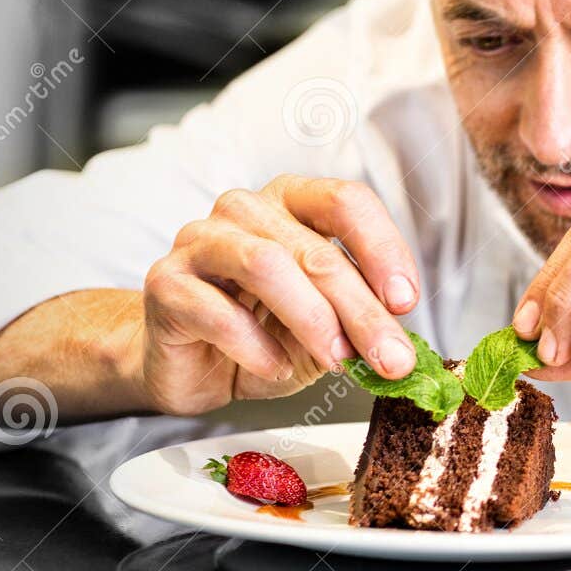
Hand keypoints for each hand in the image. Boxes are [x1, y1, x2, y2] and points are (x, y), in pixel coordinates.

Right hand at [137, 175, 420, 415]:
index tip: (404, 302)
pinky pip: (217, 310)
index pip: (346, 202)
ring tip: (336, 361)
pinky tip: (276, 368)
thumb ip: (361, 321)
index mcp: (294, 202)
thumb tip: (404, 346)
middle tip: (390, 359)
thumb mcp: (329, 325)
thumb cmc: (265, 332)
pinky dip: (256, 347)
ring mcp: (200, 241)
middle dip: (362, 311)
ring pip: (266, 265)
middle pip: (316, 250)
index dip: (383, 249)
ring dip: (313, 320)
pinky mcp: (166, 283)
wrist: (192, 365)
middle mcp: (247, 210)